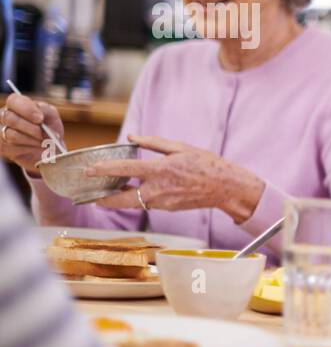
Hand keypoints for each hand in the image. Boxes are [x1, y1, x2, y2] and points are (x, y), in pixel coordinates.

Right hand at [1, 93, 65, 173]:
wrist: (49, 148)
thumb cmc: (49, 129)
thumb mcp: (51, 116)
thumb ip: (46, 109)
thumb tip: (39, 109)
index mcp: (16, 104)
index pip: (14, 101)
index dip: (27, 110)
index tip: (40, 119)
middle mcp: (4, 115)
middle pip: (11, 120)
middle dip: (32, 129)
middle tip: (43, 134)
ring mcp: (0, 131)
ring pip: (12, 135)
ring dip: (32, 141)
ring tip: (42, 142)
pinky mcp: (1, 146)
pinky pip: (12, 148)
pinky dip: (28, 149)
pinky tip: (34, 148)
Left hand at [88, 135, 265, 222]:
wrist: (226, 187)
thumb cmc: (206, 164)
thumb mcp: (180, 147)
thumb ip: (154, 143)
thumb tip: (131, 138)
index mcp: (161, 169)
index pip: (124, 170)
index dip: (103, 170)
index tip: (88, 170)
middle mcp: (159, 189)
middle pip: (123, 200)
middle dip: (105, 200)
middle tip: (94, 197)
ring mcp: (164, 202)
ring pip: (135, 203)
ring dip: (123, 199)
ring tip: (113, 192)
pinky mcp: (169, 209)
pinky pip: (150, 203)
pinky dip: (141, 198)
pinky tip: (139, 191)